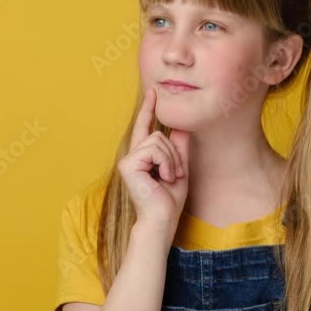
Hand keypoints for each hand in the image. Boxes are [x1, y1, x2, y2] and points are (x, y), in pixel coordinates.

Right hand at [117, 86, 190, 226]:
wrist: (162, 219)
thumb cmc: (169, 200)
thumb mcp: (180, 169)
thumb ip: (179, 148)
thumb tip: (182, 126)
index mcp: (143, 157)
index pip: (145, 127)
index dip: (149, 109)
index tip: (153, 91)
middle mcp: (133, 155)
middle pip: (159, 135)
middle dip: (174, 154)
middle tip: (174, 175)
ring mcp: (128, 159)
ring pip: (158, 142)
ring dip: (171, 161)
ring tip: (168, 179)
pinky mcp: (128, 164)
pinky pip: (154, 150)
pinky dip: (165, 164)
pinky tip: (162, 179)